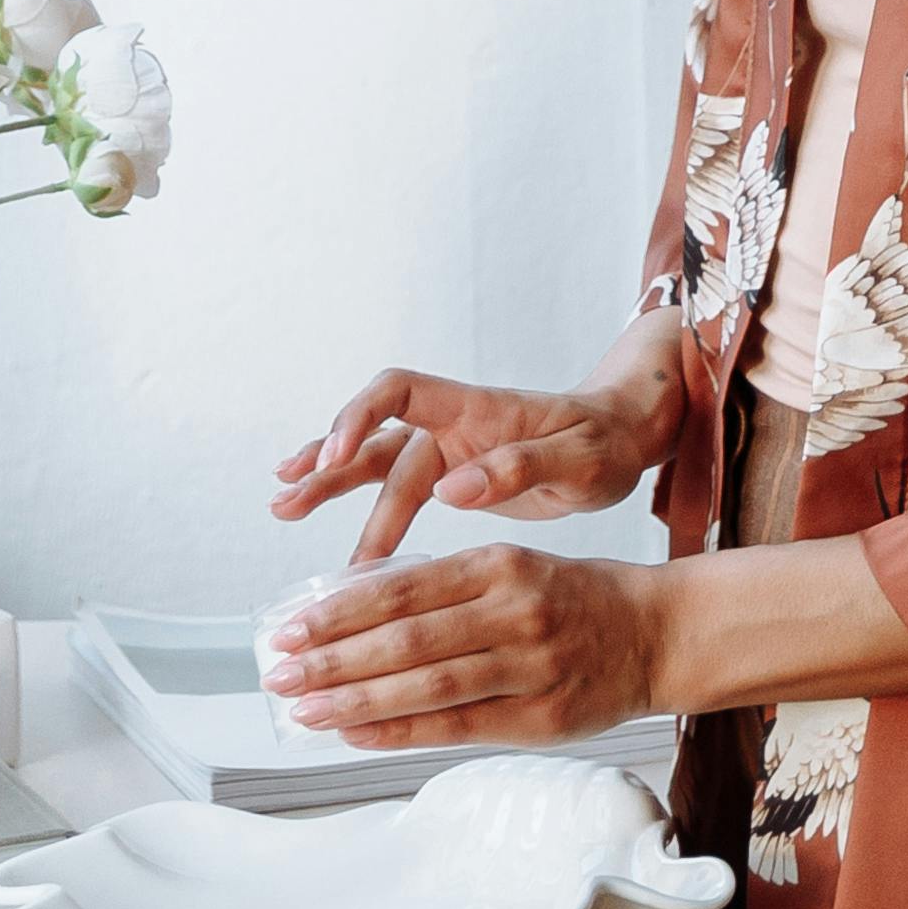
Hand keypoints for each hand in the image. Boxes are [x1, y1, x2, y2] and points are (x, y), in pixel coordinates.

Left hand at [263, 543, 675, 750]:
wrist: (658, 633)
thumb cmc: (575, 599)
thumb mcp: (513, 567)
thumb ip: (444, 588)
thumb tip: (355, 611)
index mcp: (500, 564)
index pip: (402, 589)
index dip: (339, 612)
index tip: (291, 627)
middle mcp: (513, 612)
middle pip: (405, 639)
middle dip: (332, 659)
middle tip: (279, 672)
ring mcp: (529, 667)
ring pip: (426, 686)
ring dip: (355, 701)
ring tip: (304, 708)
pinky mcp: (539, 718)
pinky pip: (456, 728)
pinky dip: (400, 732)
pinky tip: (357, 734)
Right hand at [267, 356, 672, 559]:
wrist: (624, 440)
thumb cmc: (608, 443)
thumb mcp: (582, 459)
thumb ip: (521, 470)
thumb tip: (451, 490)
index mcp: (478, 409)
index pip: (401, 390)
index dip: (363, 415)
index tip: (340, 452)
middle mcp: (453, 424)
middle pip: (376, 438)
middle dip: (331, 468)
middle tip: (287, 500)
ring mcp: (448, 449)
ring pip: (376, 463)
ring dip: (330, 483)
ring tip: (283, 506)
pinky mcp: (450, 475)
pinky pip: (393, 486)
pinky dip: (361, 502)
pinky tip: (328, 518)